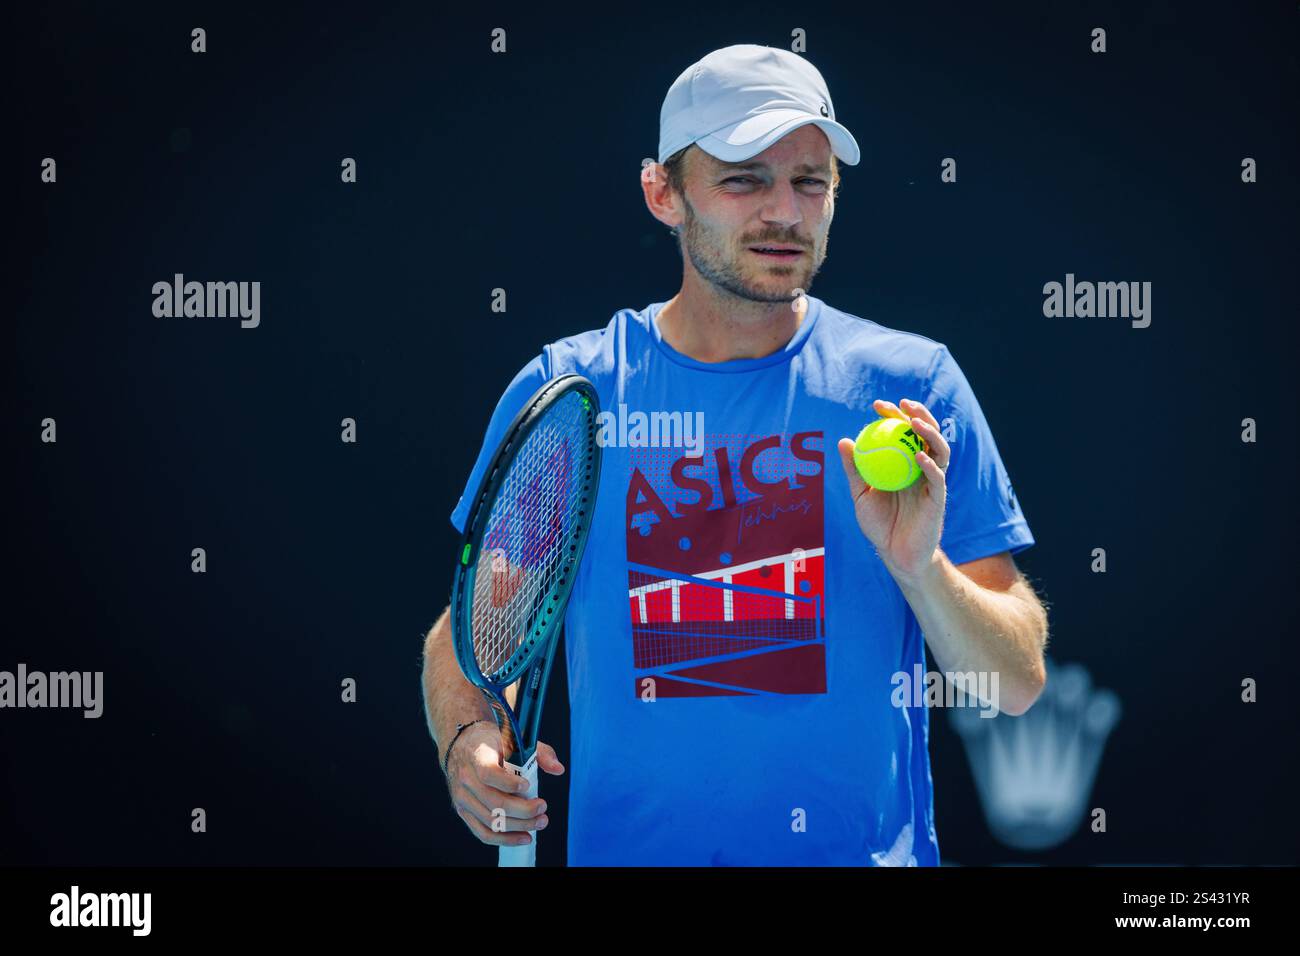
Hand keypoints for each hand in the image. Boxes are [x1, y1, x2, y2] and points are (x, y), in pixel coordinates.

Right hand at [443, 722, 565, 846]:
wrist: (462, 747)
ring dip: (519, 826)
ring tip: (540, 822)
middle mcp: (466, 778)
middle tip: (543, 808)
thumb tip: (559, 769)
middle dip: (523, 810)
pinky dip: (506, 839)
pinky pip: (483, 833)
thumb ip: (539, 752)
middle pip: (494, 803)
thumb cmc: (492, 742)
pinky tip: (525, 837)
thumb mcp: (513, 738)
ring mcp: (463, 798)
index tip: (528, 785)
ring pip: (491, 821)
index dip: (509, 783)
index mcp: (477, 755)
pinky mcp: (464, 812)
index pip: (488, 774)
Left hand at [836, 398, 949, 583]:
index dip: (894, 416)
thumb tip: (844, 441)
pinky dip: (930, 465)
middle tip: (902, 404)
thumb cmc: (878, 525)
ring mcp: (932, 482)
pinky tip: (918, 456)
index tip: (878, 406)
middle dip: (918, 414)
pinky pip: (937, 478)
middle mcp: (921, 468)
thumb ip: (854, 470)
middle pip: (926, 434)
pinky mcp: (938, 498)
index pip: (902, 433)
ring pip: (939, 450)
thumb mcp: (860, 495)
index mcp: (904, 463)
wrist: (895, 554)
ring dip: (930, 433)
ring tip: (915, 422)